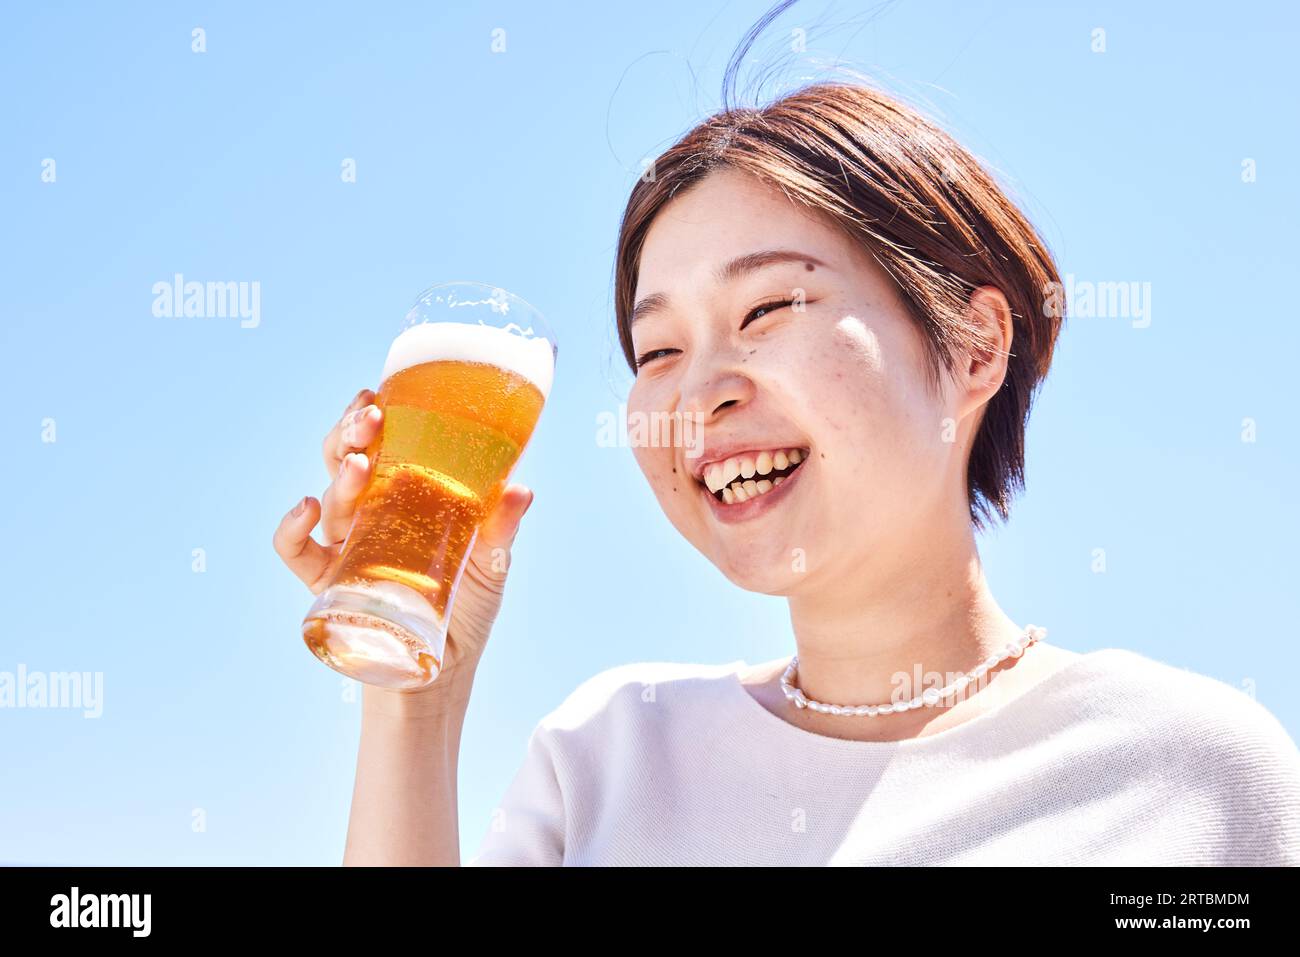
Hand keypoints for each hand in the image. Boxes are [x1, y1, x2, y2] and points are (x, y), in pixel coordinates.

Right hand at [273, 387, 534, 682]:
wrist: (444, 670)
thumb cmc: (467, 605)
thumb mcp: (493, 561)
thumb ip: (501, 524)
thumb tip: (521, 488)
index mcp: (406, 495)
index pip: (382, 443)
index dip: (372, 415)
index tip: (377, 393)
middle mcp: (371, 513)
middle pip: (346, 459)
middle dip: (352, 432)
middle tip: (370, 418)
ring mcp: (347, 546)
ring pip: (328, 497)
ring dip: (340, 476)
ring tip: (359, 464)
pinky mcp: (329, 584)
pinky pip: (296, 552)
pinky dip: (292, 529)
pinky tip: (306, 510)